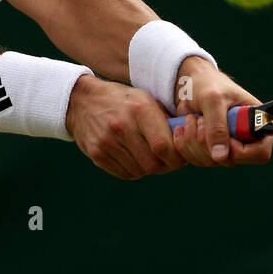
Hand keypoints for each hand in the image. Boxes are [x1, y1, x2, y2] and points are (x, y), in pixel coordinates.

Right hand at [65, 74, 187, 179]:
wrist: (82, 101)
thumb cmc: (123, 101)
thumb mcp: (145, 100)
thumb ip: (166, 121)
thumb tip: (190, 143)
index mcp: (139, 109)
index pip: (164, 146)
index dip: (177, 157)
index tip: (180, 156)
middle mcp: (122, 126)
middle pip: (153, 164)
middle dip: (165, 166)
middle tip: (168, 161)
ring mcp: (107, 142)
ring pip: (140, 171)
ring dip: (149, 168)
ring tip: (149, 156)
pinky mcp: (96, 154)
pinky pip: (125, 173)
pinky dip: (134, 170)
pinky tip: (134, 157)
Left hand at [171, 56, 272, 167]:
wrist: (189, 81)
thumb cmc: (207, 84)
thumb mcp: (212, 100)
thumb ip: (217, 127)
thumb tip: (221, 157)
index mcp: (257, 122)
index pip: (260, 153)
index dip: (239, 151)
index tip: (222, 136)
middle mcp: (244, 137)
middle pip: (231, 160)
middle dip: (208, 143)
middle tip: (199, 119)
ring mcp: (226, 145)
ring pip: (211, 161)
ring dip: (193, 142)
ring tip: (190, 119)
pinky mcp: (209, 148)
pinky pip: (197, 159)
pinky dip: (185, 145)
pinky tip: (182, 127)